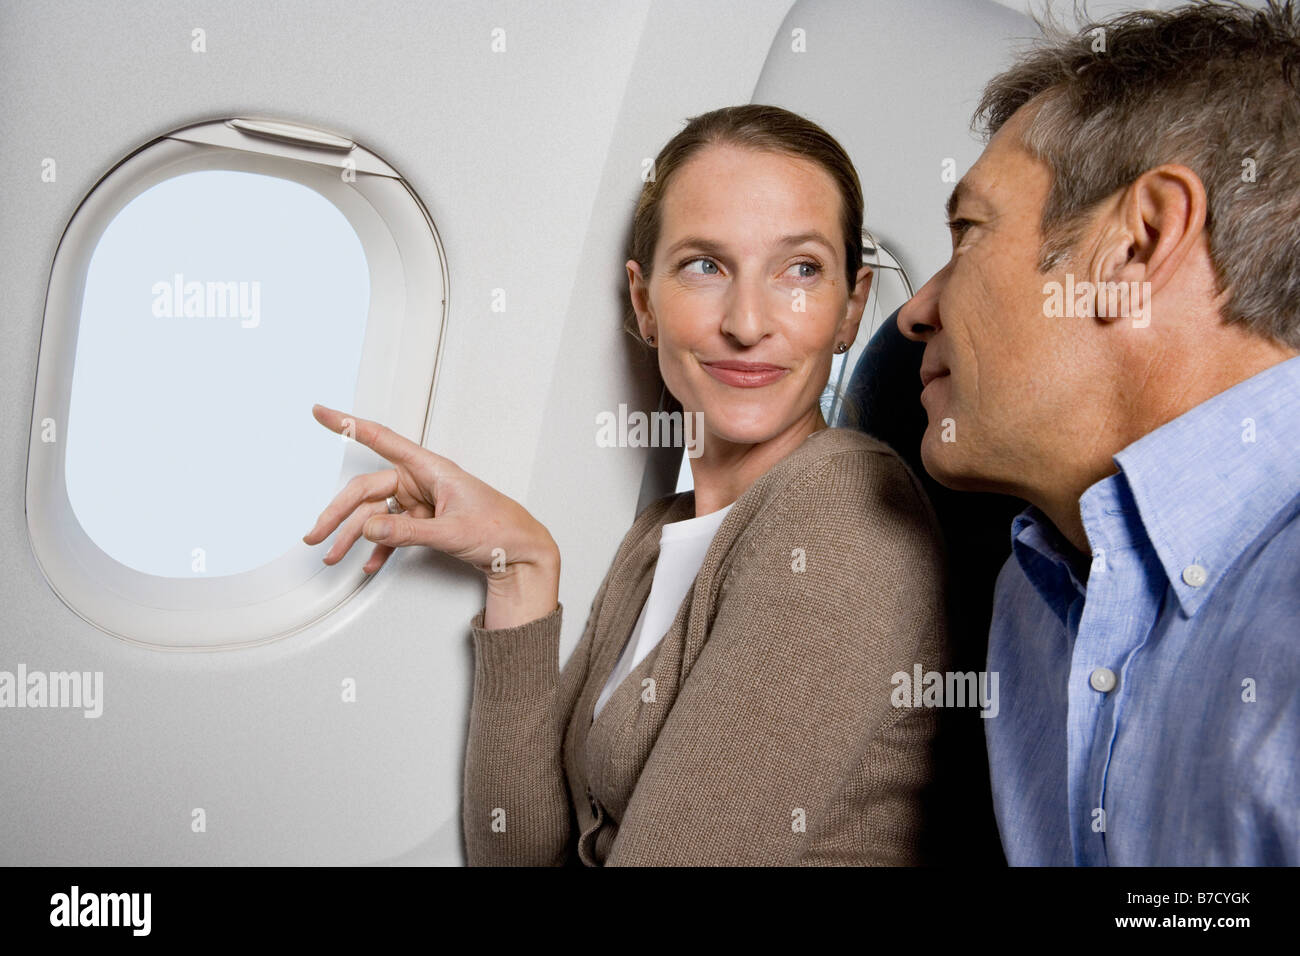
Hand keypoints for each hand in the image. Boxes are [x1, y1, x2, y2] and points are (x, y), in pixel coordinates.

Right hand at [302, 405, 559, 625]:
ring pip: (376, 514)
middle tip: (316, 535)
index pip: (382, 439)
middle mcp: (423, 481)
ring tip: (335, 556)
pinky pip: (392, 531)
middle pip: (368, 490)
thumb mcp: (452, 533)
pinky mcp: (426, 521)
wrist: (522, 553)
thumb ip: (407, 533)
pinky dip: (379, 547)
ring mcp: (423, 501)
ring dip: (354, 536)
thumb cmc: (501, 531)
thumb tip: (369, 528)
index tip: (321, 412)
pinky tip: (368, 563)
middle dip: (339, 514)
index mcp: (431, 469)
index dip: (348, 425)